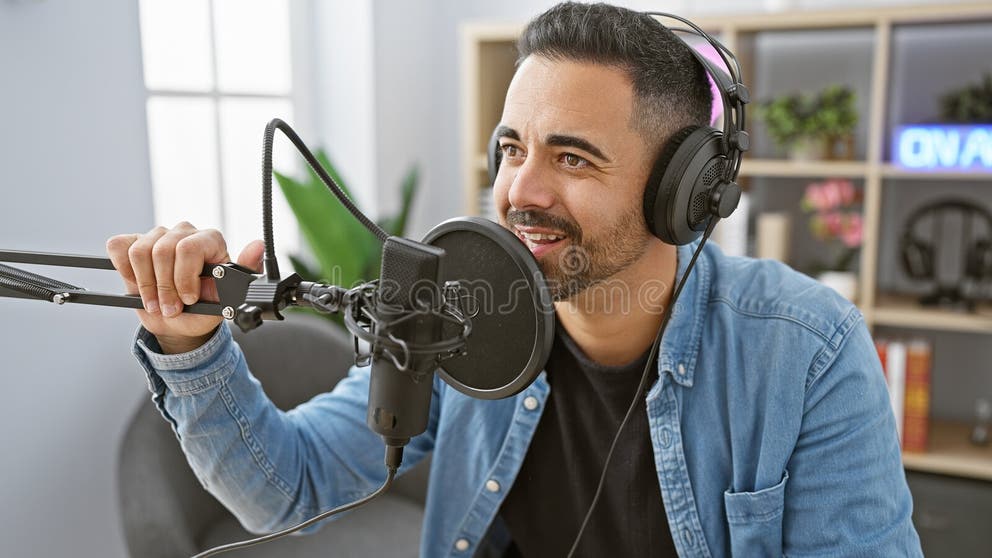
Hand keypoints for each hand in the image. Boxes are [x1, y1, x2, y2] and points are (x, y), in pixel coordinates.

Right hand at [106, 222, 264, 353]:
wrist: (178, 321)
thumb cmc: (204, 308)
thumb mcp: (226, 299)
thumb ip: (244, 272)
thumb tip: (258, 246)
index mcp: (210, 241)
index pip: (189, 248)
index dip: (183, 277)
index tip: (187, 300)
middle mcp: (185, 232)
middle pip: (162, 251)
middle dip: (163, 288)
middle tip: (170, 309)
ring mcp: (158, 235)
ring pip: (140, 251)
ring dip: (146, 285)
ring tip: (157, 304)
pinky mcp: (133, 242)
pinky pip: (119, 247)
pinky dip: (126, 271)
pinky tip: (138, 284)